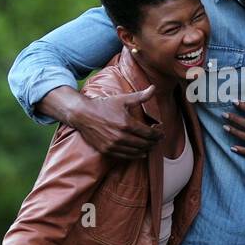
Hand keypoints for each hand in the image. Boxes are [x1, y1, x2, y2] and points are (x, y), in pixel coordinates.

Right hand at [45, 85, 162, 158]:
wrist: (82, 114)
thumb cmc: (103, 105)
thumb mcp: (122, 99)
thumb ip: (140, 96)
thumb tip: (154, 88)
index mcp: (126, 123)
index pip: (148, 133)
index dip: (157, 134)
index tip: (162, 133)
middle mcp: (121, 136)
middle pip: (144, 143)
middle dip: (154, 142)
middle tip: (158, 140)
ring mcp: (113, 145)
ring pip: (136, 151)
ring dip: (146, 149)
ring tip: (151, 146)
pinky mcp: (107, 150)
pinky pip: (125, 156)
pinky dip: (135, 155)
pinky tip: (141, 153)